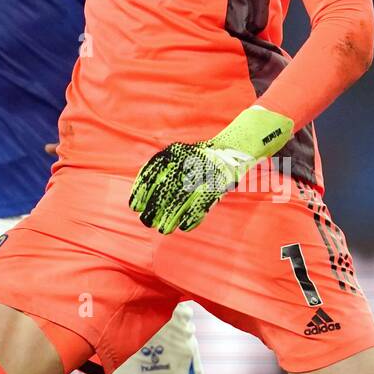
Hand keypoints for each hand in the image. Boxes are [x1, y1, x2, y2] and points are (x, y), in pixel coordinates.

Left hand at [129, 106, 292, 234]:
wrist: (239, 144)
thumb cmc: (206, 156)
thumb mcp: (183, 157)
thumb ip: (166, 170)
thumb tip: (145, 192)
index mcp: (178, 152)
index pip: (154, 170)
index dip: (143, 189)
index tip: (134, 205)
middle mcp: (189, 160)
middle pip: (167, 187)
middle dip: (155, 207)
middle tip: (146, 222)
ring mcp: (206, 171)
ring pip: (184, 197)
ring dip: (172, 215)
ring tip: (163, 230)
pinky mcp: (221, 181)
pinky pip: (205, 201)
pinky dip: (194, 215)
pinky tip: (186, 227)